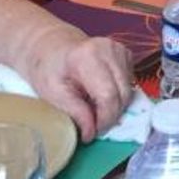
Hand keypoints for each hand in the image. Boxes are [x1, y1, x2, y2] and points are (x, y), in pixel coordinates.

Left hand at [23, 27, 133, 142]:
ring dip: (115, 107)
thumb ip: (75, 112)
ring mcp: (119, 49)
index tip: (92, 133)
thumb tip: (91, 133)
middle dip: (111, 116)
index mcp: (87, 56)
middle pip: (123, 94)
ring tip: (94, 108)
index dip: (104, 120)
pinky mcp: (126, 53)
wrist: (52, 46)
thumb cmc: (48, 69)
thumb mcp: (52, 94)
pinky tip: (101, 94)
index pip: (108, 95)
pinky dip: (119, 95)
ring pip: (129, 91)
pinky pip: (129, 83)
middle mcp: (109, 49)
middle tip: (93, 126)